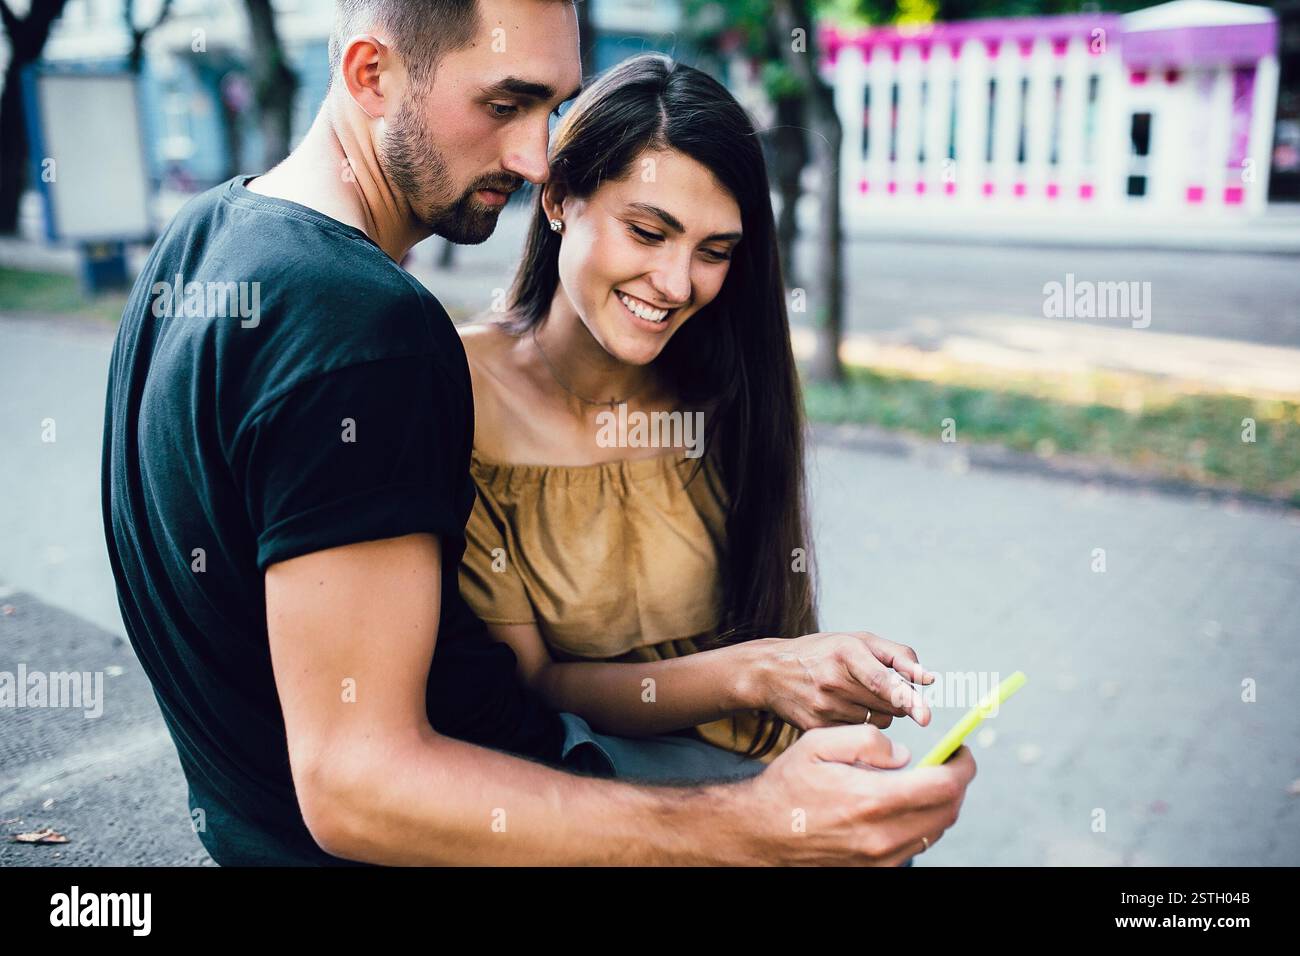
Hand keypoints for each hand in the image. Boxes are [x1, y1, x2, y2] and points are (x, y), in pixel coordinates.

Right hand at [737, 631, 934, 730]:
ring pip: (879, 722)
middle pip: (888, 704)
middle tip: (883, 688)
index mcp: (845, 652)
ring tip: (856, 695)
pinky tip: (845, 710)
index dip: (906, 697)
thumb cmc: (823, 652)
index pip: (881, 680)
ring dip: (881, 712)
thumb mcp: (858, 640)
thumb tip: (928, 680)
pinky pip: (860, 734)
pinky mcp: (817, 728)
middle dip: (898, 700)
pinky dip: (863, 725)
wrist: (771, 672)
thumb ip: (899, 656)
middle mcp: (833, 680)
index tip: (925, 716)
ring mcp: (823, 707)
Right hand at [738, 725, 976, 865]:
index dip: (961, 765)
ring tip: (926, 779)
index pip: (944, 785)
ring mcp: (880, 858)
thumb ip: (868, 741)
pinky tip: (906, 803)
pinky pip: (916, 845)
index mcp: (872, 799)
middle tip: (949, 761)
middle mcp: (882, 835)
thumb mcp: (819, 742)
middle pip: (948, 811)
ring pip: (935, 830)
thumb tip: (905, 756)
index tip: (960, 750)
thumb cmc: (789, 783)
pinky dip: (923, 822)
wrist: (762, 832)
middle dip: (956, 782)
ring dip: (941, 803)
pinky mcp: (876, 869)